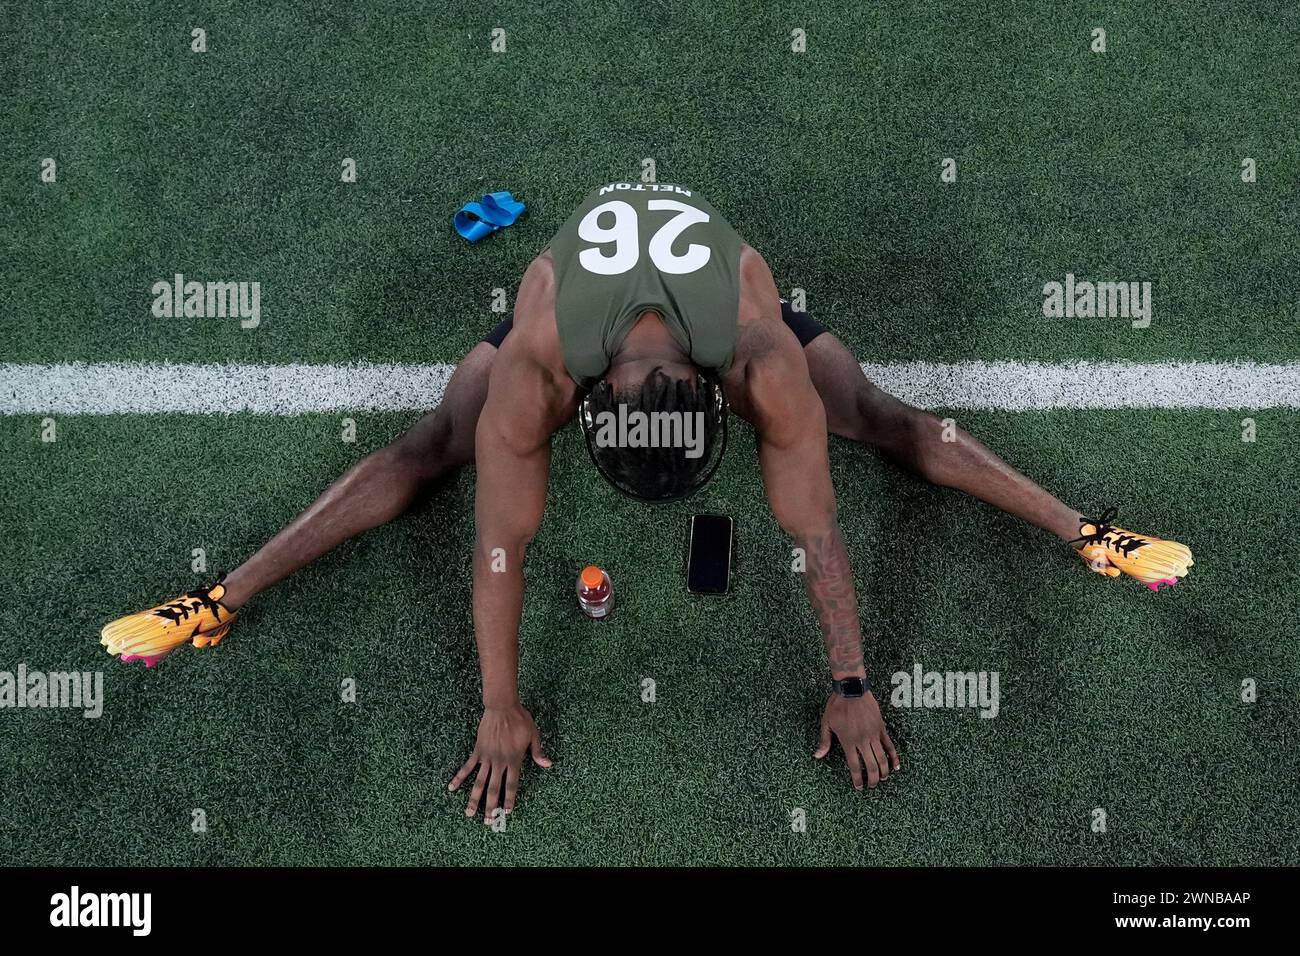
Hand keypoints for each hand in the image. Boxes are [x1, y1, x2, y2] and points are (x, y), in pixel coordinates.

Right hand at [448, 702, 551, 821]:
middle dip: (491, 806)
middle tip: (487, 822)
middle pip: (494, 788)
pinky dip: (459, 777)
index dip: (509, 799)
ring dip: (474, 798)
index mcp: (514, 760)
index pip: (512, 784)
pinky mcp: (478, 750)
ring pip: (479, 782)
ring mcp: (487, 757)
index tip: (507, 812)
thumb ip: (538, 752)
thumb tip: (548, 765)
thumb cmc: (520, 719)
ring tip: (469, 814)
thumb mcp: (533, 735)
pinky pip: (467, 766)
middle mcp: (499, 762)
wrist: (502, 706)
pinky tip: (451, 787)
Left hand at [814, 691, 899, 788]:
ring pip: (881, 758)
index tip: (859, 787)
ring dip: (883, 771)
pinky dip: (894, 756)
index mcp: (848, 741)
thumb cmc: (836, 705)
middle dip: (872, 779)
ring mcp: (873, 735)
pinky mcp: (881, 728)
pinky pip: (889, 745)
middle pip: (871, 766)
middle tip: (871, 786)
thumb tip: (818, 756)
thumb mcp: (826, 723)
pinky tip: (896, 766)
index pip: (854, 766)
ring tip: (882, 779)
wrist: (851, 689)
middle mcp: (862, 741)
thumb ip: (824, 741)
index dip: (857, 779)